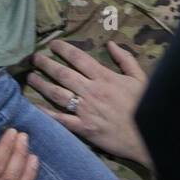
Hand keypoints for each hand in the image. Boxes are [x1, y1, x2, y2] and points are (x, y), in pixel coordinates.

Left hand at [27, 40, 151, 167]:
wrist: (148, 136)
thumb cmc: (146, 106)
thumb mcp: (140, 78)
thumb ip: (125, 59)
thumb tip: (111, 43)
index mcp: (105, 77)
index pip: (79, 58)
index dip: (64, 49)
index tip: (52, 44)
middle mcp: (92, 91)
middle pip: (63, 74)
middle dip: (46, 64)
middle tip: (34, 58)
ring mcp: (86, 110)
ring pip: (58, 94)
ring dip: (41, 84)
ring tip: (30, 77)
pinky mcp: (83, 128)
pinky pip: (60, 119)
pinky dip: (46, 113)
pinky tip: (34, 106)